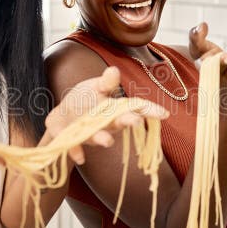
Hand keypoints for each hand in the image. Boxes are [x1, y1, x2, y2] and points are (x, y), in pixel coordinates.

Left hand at [45, 66, 168, 164]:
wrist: (63, 116)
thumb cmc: (85, 100)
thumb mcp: (95, 87)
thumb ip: (106, 82)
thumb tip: (114, 70)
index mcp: (115, 109)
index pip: (135, 109)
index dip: (150, 111)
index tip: (164, 114)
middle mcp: (107, 124)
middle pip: (119, 123)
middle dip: (127, 122)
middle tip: (136, 121)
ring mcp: (90, 133)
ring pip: (99, 137)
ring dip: (103, 139)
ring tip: (107, 140)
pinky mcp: (73, 141)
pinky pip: (75, 147)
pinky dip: (76, 151)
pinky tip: (79, 157)